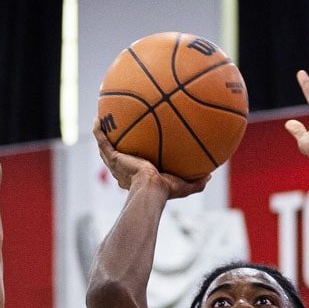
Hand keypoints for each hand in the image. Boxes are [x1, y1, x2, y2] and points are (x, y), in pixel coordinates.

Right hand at [92, 118, 208, 199]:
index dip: (132, 157)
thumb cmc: (166, 191)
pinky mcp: (114, 157)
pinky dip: (98, 129)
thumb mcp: (184, 185)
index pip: (133, 165)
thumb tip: (210, 175)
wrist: (151, 190)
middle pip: (116, 153)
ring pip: (105, 146)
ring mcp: (117, 164)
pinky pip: (102, 140)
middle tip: (116, 129)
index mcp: (137, 176)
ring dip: (103, 132)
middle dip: (115, 141)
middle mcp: (124, 170)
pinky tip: (98, 117)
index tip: (135, 146)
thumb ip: (197, 181)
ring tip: (101, 117)